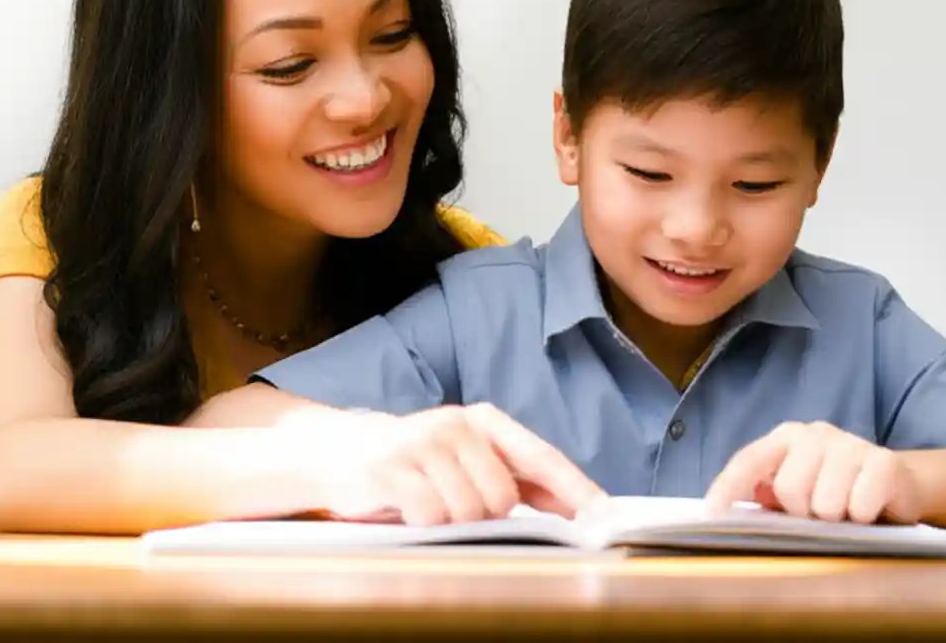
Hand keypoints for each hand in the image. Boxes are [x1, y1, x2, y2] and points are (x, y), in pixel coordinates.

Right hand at [322, 403, 606, 525]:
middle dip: (488, 514)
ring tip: (429, 505)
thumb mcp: (469, 459)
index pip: (542, 457)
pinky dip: (424, 524)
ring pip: (468, 511)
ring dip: (452, 522)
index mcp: (484, 421)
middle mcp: (456, 425)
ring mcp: (422, 444)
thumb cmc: (416, 461)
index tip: (605, 515)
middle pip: (503, 496)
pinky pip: (430, 515)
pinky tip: (409, 509)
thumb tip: (575, 505)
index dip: (575, 488)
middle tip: (458, 505)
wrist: (340, 451)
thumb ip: (519, 478)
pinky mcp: (390, 467)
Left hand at [705, 421, 923, 523]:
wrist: (895, 483)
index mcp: (784, 438)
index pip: (748, 460)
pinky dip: (862, 517)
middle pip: (789, 488)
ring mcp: (850, 442)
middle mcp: (814, 433)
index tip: (713, 513)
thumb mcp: (794, 492)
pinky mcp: (883, 460)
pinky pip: (860, 506)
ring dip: (834, 519)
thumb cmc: (833, 491)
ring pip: (825, 503)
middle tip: (816, 515)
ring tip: (844, 512)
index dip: (728, 486)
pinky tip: (868, 509)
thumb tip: (728, 512)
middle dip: (801, 513)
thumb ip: (764, 495)